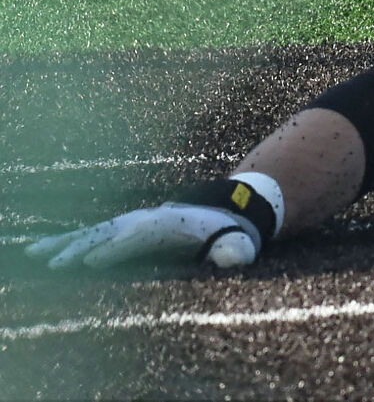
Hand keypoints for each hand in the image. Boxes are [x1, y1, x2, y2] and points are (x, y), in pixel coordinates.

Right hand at [27, 202, 261, 270]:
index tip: (92, 262)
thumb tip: (235, 260)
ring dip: (64, 243)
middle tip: (57, 265)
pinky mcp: (121, 227)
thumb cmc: (228, 233)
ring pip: (93, 232)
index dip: (116, 249)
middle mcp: (147, 219)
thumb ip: (236, 251)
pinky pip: (90, 234)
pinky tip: (39, 250)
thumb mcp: (238, 241)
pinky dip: (64, 241)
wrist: (223, 208)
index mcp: (172, 224)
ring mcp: (132, 221)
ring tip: (35, 254)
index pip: (139, 237)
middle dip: (83, 247)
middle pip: (110, 233)